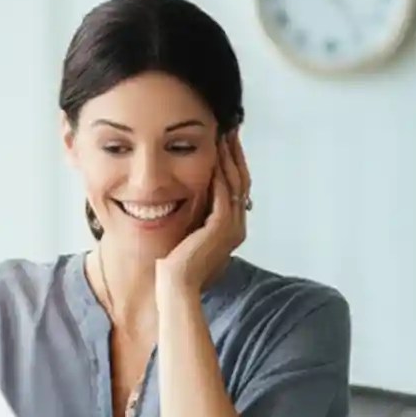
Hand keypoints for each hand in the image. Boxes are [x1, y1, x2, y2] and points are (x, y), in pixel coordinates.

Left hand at [157, 129, 250, 290]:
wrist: (174, 287)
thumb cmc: (175, 266)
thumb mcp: (188, 235)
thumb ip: (194, 218)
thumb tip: (186, 198)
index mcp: (231, 228)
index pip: (236, 187)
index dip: (232, 162)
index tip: (225, 141)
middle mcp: (237, 227)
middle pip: (241, 181)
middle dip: (235, 154)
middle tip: (230, 129)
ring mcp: (232, 228)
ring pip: (235, 184)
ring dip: (230, 159)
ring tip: (224, 136)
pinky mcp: (221, 229)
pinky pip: (224, 195)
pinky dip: (220, 176)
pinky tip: (214, 159)